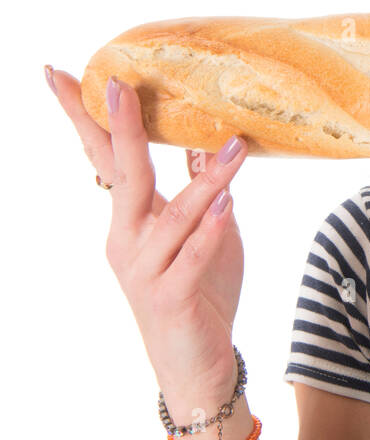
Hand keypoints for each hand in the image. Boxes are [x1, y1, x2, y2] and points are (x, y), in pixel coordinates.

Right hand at [46, 65, 249, 398]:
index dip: (87, 117)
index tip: (62, 73)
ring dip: (205, 178)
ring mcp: (145, 270)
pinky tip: (228, 202)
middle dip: (122, 127)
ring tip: (236, 145)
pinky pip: (191, 257)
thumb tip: (206, 140)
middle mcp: (128, 240)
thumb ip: (200, 190)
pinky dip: (209, 229)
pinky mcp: (169, 297)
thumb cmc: (201, 294)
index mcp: (132, 220)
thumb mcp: (207, 232)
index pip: (105, 158)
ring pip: (171, 214)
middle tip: (119, 82)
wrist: (198, 366)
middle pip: (123, 173)